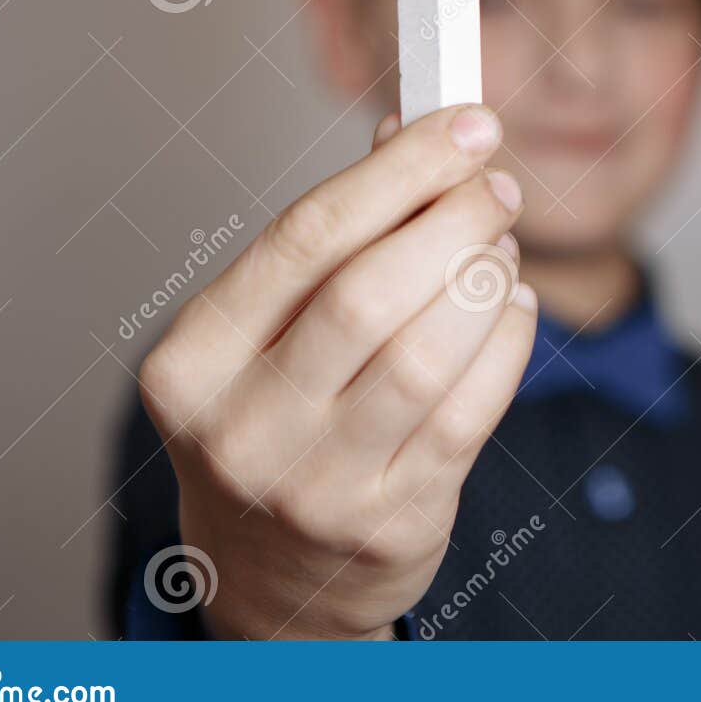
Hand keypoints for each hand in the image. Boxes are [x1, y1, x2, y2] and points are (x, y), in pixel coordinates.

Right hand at [137, 105, 533, 639]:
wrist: (272, 578)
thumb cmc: (272, 424)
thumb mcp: (262, 334)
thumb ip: (330, 237)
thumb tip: (407, 131)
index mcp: (192, 363)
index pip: (303, 236)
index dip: (398, 170)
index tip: (462, 123)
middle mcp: (243, 429)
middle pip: (369, 292)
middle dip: (452, 219)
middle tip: (495, 185)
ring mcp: (317, 487)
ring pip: (428, 353)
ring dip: (485, 276)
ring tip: (499, 244)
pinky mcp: (393, 522)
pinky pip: (471, 409)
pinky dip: (505, 340)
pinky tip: (508, 305)